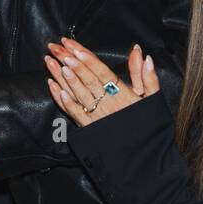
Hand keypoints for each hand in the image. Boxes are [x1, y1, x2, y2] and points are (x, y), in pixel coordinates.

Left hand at [45, 37, 159, 126]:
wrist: (143, 156)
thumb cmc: (148, 125)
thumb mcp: (152, 99)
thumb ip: (147, 76)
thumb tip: (144, 55)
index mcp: (123, 95)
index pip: (102, 72)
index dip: (87, 59)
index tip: (74, 47)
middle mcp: (107, 104)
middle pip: (86, 79)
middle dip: (69, 61)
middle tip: (56, 47)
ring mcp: (96, 116)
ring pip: (77, 93)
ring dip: (62, 77)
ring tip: (50, 61)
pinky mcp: (88, 128)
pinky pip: (73, 112)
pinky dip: (62, 100)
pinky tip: (53, 87)